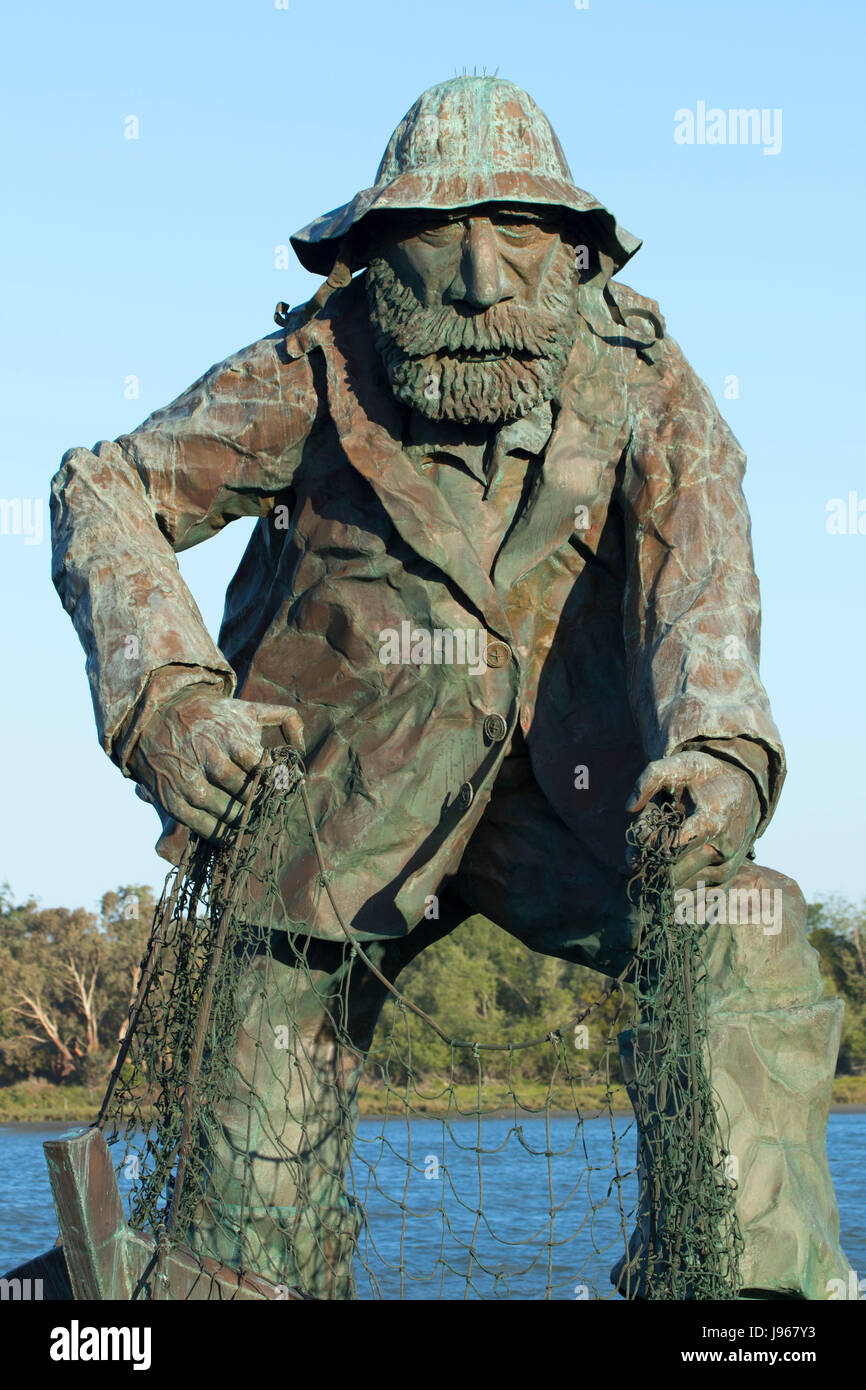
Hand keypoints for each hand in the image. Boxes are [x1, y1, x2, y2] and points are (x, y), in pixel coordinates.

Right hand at [128, 686, 303, 841]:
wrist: (156, 716)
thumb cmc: (213, 716)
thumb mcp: (248, 708)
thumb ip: (284, 718)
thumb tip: (302, 746)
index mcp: (229, 733)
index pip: (259, 764)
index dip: (273, 781)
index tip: (280, 789)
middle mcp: (207, 754)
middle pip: (240, 787)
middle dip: (257, 802)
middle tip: (268, 811)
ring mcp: (187, 776)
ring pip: (220, 806)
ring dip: (240, 819)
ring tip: (252, 824)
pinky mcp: (170, 795)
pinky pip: (196, 821)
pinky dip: (215, 834)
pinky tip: (229, 838)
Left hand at [626, 750, 759, 889]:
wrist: (745, 792)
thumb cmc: (706, 778)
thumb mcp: (679, 766)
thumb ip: (650, 779)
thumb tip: (629, 808)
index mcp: (712, 820)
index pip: (675, 846)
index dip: (650, 848)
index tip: (636, 844)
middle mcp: (723, 848)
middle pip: (677, 871)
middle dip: (651, 868)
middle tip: (634, 862)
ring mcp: (726, 867)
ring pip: (685, 886)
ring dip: (662, 881)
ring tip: (650, 867)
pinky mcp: (727, 879)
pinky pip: (698, 898)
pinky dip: (678, 894)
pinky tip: (666, 882)